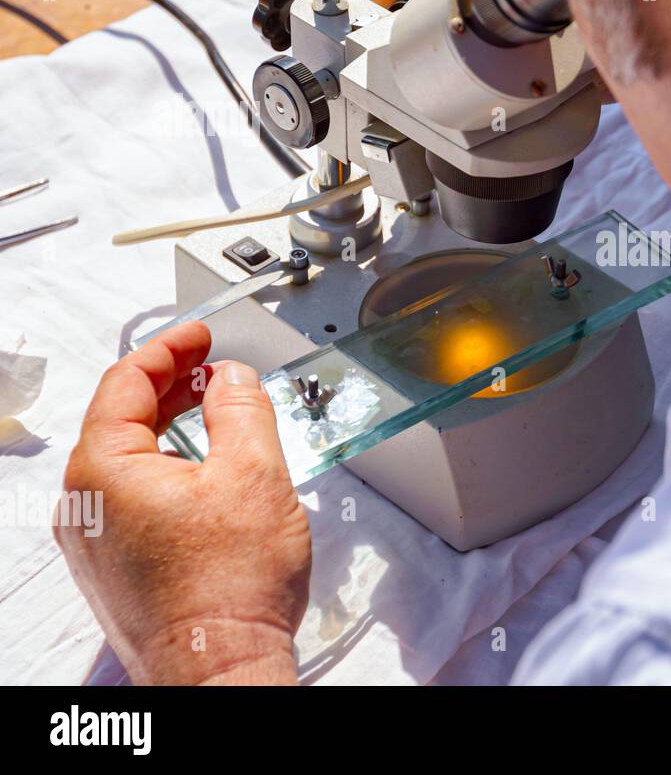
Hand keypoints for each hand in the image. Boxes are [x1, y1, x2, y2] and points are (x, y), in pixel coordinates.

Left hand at [56, 322, 309, 684]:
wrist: (220, 669)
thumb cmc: (231, 587)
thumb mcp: (254, 473)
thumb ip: (242, 409)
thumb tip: (232, 378)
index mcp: (103, 471)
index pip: (125, 382)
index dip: (169, 348)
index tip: (200, 334)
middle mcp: (83, 505)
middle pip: (119, 419)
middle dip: (170, 385)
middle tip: (212, 366)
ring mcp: (94, 541)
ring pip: (126, 460)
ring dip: (169, 427)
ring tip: (216, 413)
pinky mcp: (114, 567)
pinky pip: (132, 497)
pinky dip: (166, 468)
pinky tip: (206, 473)